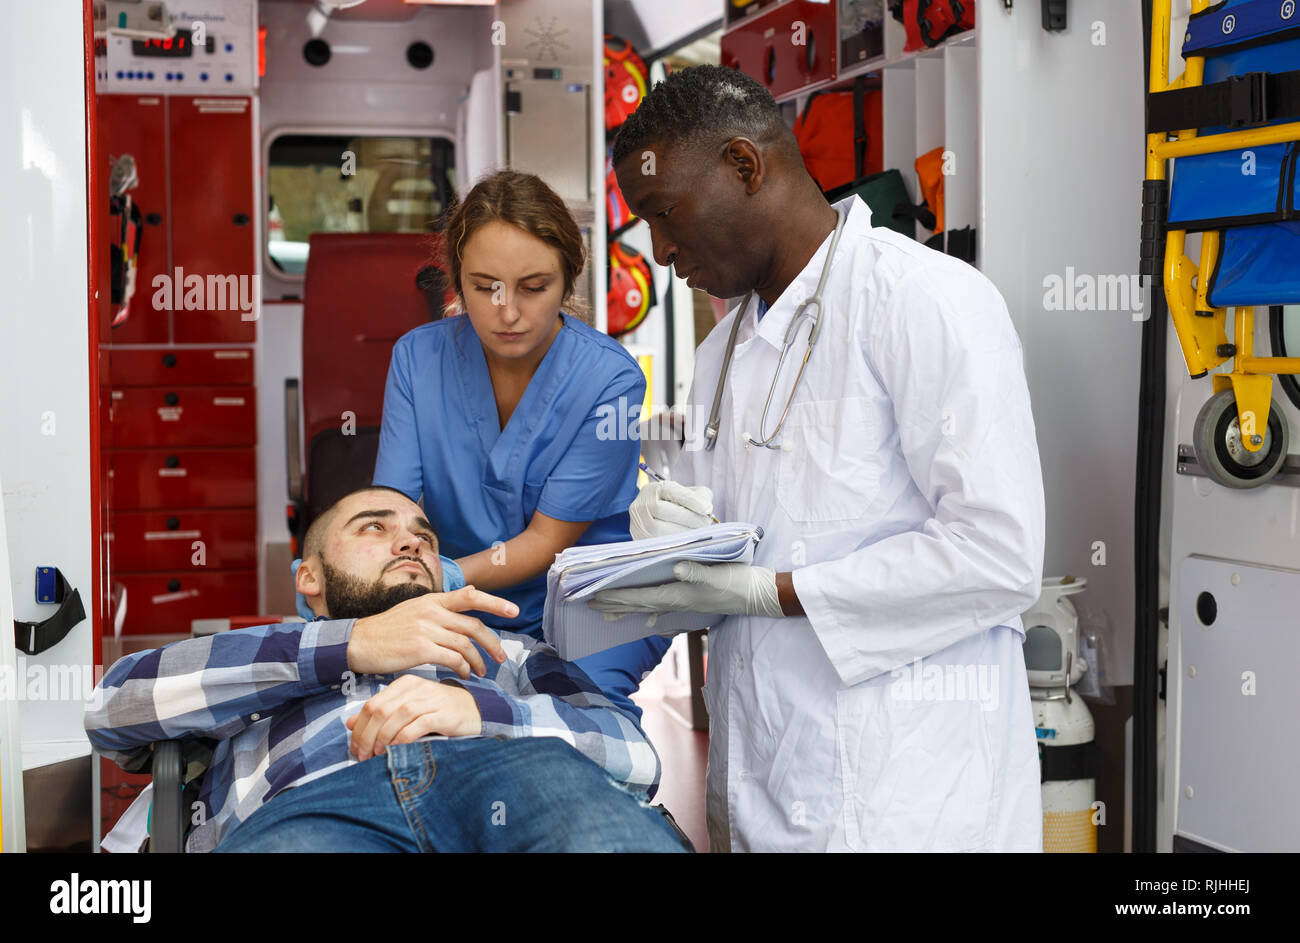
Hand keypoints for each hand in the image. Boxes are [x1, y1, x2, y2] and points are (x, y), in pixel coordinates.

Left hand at [346, 675, 481, 760]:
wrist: (472, 709)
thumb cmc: (436, 710)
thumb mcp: (406, 707)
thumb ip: (380, 713)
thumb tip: (349, 723)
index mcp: (403, 684)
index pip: (372, 705)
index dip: (359, 728)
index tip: (354, 746)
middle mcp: (415, 689)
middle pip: (380, 712)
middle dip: (366, 736)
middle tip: (361, 755)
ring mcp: (429, 700)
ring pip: (395, 719)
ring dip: (381, 740)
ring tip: (375, 755)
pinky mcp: (441, 715)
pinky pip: (415, 727)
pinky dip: (401, 740)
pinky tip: (394, 750)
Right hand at [348, 586, 514, 678]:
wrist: (360, 642)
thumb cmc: (388, 629)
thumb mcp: (415, 609)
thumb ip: (441, 606)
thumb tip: (469, 597)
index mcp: (432, 600)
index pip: (470, 596)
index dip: (495, 603)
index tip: (514, 611)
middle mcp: (432, 612)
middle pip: (473, 626)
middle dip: (492, 642)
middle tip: (501, 656)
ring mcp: (426, 630)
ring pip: (465, 645)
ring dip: (478, 661)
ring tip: (482, 671)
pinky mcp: (421, 649)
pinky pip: (452, 659)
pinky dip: (463, 668)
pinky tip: (464, 674)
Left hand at [588, 561, 782, 620]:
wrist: (759, 596)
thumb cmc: (738, 583)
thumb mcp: (718, 574)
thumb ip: (697, 571)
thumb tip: (676, 568)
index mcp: (678, 594)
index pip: (640, 596)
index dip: (616, 597)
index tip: (594, 598)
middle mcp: (677, 601)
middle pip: (638, 603)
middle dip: (614, 604)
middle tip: (589, 605)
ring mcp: (684, 603)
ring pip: (648, 606)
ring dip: (626, 608)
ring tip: (607, 612)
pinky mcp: (692, 601)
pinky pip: (662, 606)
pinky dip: (648, 609)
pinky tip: (645, 615)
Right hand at [629, 481, 715, 539]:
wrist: (647, 518)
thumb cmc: (671, 505)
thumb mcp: (684, 494)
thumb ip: (699, 496)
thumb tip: (706, 508)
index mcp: (656, 489)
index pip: (674, 492)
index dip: (693, 501)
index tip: (707, 509)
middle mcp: (644, 504)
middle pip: (668, 511)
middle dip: (691, 519)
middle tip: (705, 524)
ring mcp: (640, 523)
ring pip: (662, 530)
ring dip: (684, 533)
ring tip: (697, 533)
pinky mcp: (641, 538)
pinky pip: (659, 543)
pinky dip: (676, 543)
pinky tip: (686, 541)